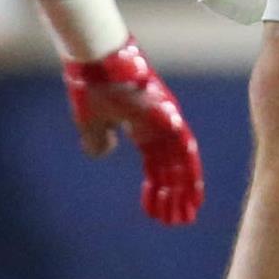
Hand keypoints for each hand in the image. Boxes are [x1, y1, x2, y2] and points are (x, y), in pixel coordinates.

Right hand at [64, 41, 203, 225]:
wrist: (95, 57)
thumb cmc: (91, 83)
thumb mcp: (91, 121)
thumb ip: (98, 139)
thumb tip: (105, 150)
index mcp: (142, 127)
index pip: (155, 164)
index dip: (157, 188)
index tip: (158, 211)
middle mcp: (159, 125)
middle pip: (172, 166)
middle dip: (175, 194)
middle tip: (180, 220)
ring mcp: (166, 118)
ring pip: (182, 161)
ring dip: (184, 188)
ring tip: (185, 214)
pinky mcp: (168, 113)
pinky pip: (184, 146)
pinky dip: (187, 170)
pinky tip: (188, 191)